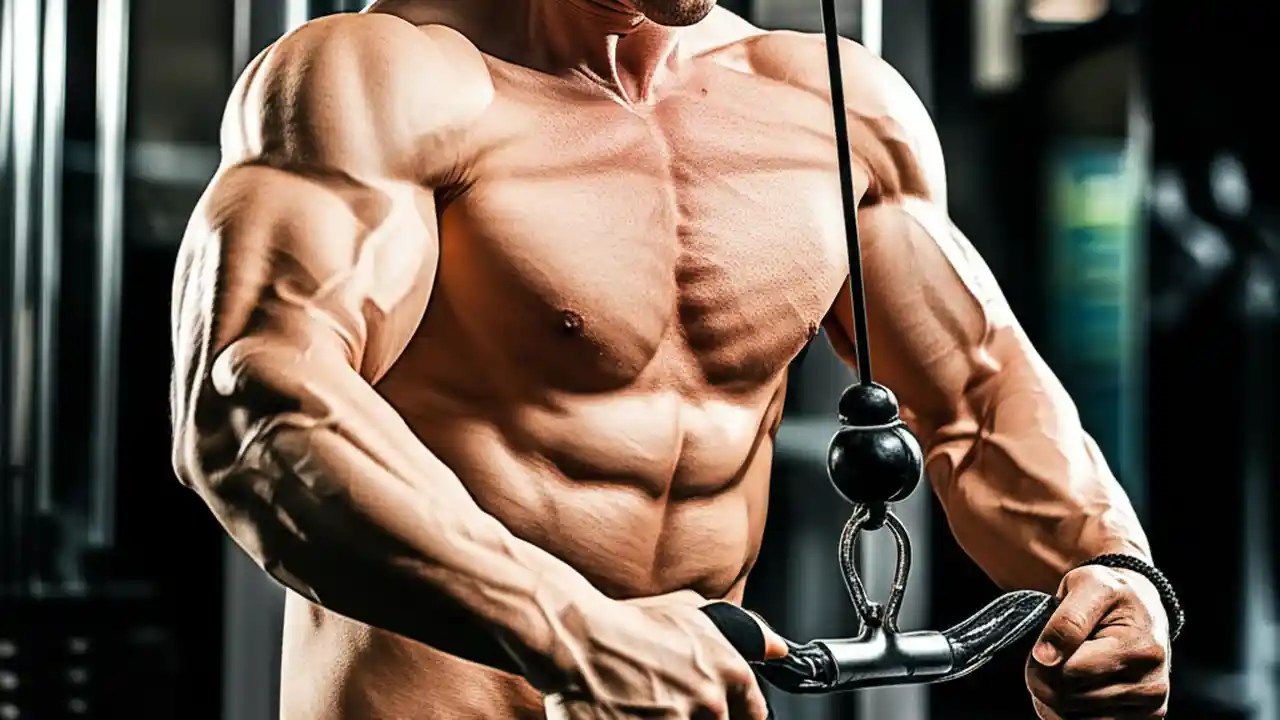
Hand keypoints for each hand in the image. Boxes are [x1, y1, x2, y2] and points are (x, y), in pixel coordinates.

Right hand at [544, 590, 786, 718]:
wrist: (575, 637)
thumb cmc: (628, 623)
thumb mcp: (691, 612)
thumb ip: (743, 632)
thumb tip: (778, 649)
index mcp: (729, 674)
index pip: (753, 717)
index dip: (732, 716)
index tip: (716, 715)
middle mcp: (710, 704)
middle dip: (695, 719)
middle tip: (664, 706)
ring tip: (641, 709)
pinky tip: (627, 715)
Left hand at [1026, 566, 1170, 718]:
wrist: (1144, 606)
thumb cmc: (1110, 593)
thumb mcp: (1087, 585)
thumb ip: (1067, 620)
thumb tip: (1045, 658)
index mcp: (1138, 646)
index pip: (1069, 672)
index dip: (1041, 663)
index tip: (1040, 648)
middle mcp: (1151, 681)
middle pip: (1069, 698)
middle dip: (1046, 680)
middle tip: (1049, 659)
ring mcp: (1150, 703)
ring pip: (1076, 717)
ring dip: (1057, 698)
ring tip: (1064, 671)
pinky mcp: (1148, 717)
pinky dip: (1073, 712)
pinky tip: (1076, 688)